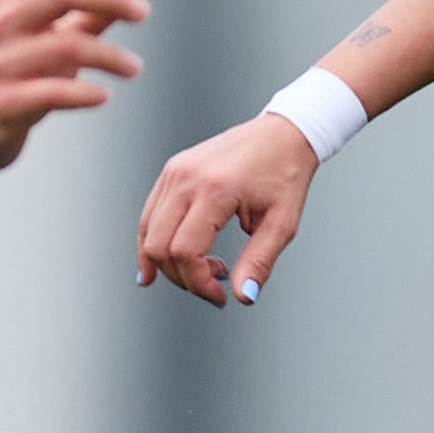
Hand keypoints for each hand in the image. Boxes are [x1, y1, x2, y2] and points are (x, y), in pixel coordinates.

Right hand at [0, 0, 151, 176]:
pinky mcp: (6, 104)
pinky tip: (104, 96)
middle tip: (145, 15)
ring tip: (135, 67)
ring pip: (67, 45)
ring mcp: (1, 63)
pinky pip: (54, 92)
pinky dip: (87, 92)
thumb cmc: (26, 76)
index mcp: (14, 0)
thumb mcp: (59, 37)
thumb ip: (100, 9)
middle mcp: (4, 24)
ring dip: (111, 55)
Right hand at [136, 111, 323, 305]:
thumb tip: (244, 297)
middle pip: (159, 246)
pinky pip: (151, 215)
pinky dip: (155, 242)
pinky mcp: (171, 171)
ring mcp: (174, 172)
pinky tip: (165, 262)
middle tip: (214, 285)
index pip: (185, 251)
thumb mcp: (282, 223)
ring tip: (202, 269)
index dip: (198, 283)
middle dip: (182, 278)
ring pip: (149, 232)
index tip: (222, 296)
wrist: (282, 135)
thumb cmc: (285, 175)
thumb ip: (260, 262)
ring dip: (168, 263)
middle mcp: (186, 178)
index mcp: (215, 189)